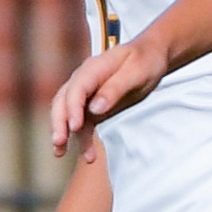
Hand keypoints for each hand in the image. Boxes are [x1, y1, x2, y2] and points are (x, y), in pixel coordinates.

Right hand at [50, 37, 167, 162]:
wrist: (152, 56)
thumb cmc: (145, 60)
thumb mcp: (137, 72)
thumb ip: (116, 88)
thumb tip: (95, 108)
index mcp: (94, 67)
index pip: (76, 88)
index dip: (73, 107)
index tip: (75, 126)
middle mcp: (84, 79)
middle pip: (63, 101)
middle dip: (59, 122)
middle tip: (59, 142)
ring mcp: (86, 93)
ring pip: (68, 114)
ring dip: (65, 134)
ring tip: (60, 154)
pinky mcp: (92, 106)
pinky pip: (82, 123)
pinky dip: (81, 138)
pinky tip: (88, 155)